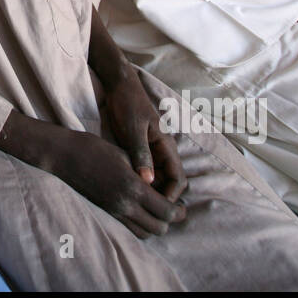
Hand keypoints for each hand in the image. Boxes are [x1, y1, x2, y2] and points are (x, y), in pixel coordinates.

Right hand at [49, 129, 185, 238]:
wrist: (63, 156)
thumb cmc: (94, 149)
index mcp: (133, 188)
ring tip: (157, 213)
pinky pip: (128, 228)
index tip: (183, 206)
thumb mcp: (124, 155)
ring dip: (153, 226)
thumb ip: (144, 174)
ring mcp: (112, 211)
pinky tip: (139, 212)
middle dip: (169, 222)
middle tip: (173, 211)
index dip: (178, 212)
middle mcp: (124, 205)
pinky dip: (139, 225)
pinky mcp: (104, 212)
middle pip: (157, 228)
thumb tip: (160, 185)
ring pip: (142, 233)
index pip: (166, 211)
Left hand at [103, 71, 186, 200]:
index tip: (156, 207)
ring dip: (151, 192)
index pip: (177, 179)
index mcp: (166, 145)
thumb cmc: (127, 105)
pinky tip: (129, 190)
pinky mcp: (140, 150)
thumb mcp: (132, 129)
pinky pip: (146, 172)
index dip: (170, 196)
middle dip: (162, 198)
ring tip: (136, 205)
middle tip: (145, 210)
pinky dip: (142, 183)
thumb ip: (140, 153)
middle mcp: (162, 151)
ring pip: (158, 179)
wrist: (119, 87)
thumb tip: (148, 181)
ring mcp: (152, 151)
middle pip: (169, 183)